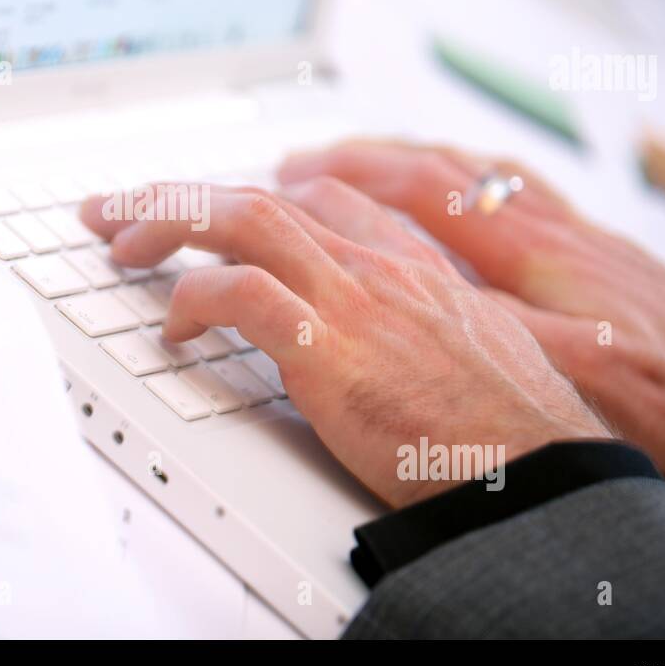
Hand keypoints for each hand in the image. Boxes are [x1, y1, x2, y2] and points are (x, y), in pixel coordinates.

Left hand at [79, 183, 609, 507]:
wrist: (542, 473)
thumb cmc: (512, 431)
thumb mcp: (475, 352)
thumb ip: (425, 325)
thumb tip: (390, 338)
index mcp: (413, 266)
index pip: (321, 198)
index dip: (256, 193)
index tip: (217, 202)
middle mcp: (379, 266)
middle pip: (263, 197)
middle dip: (184, 195)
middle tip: (124, 207)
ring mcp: (354, 301)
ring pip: (244, 221)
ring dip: (170, 221)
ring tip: (122, 244)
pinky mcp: (330, 351)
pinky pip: (242, 295)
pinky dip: (194, 300)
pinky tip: (174, 328)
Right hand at [279, 139, 664, 487]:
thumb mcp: (564, 371)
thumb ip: (484, 327)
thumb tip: (408, 297)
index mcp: (531, 252)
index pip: (423, 188)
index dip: (349, 176)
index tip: (294, 176)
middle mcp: (547, 226)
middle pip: (438, 166)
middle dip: (359, 159)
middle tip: (302, 163)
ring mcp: (570, 231)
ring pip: (471, 171)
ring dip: (404, 161)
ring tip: (356, 166)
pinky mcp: (590, 250)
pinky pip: (508, 189)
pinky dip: (460, 179)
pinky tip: (450, 194)